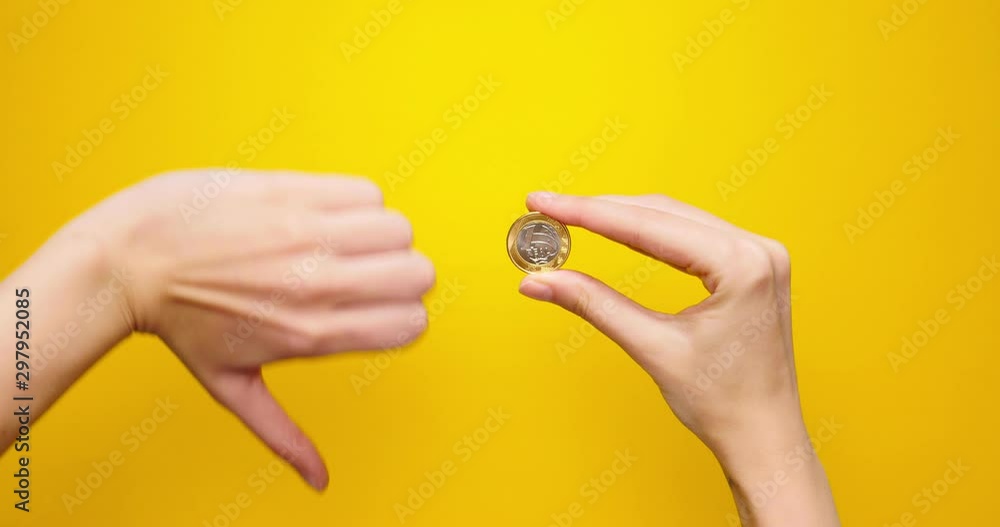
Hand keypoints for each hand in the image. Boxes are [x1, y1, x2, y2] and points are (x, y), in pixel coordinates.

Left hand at [91, 171, 435, 489]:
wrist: (127, 260)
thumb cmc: (175, 322)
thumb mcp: (231, 386)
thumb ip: (283, 434)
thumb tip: (319, 481)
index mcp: (312, 334)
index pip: (411, 323)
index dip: (403, 314)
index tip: (378, 309)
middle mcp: (318, 284)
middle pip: (420, 272)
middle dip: (403, 273)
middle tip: (367, 272)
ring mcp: (306, 234)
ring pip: (399, 227)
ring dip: (382, 234)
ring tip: (345, 240)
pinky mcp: (291, 192)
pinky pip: (366, 191)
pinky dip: (357, 201)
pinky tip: (326, 214)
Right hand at [518, 192, 837, 525]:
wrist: (764, 439)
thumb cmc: (723, 404)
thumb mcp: (653, 347)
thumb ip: (595, 304)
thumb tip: (540, 279)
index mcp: (743, 265)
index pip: (649, 226)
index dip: (589, 212)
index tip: (544, 203)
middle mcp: (758, 249)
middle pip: (662, 213)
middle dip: (600, 211)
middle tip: (547, 209)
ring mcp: (760, 254)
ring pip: (676, 218)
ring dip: (622, 217)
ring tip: (571, 217)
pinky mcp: (752, 265)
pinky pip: (692, 233)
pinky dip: (650, 231)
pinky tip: (617, 228)